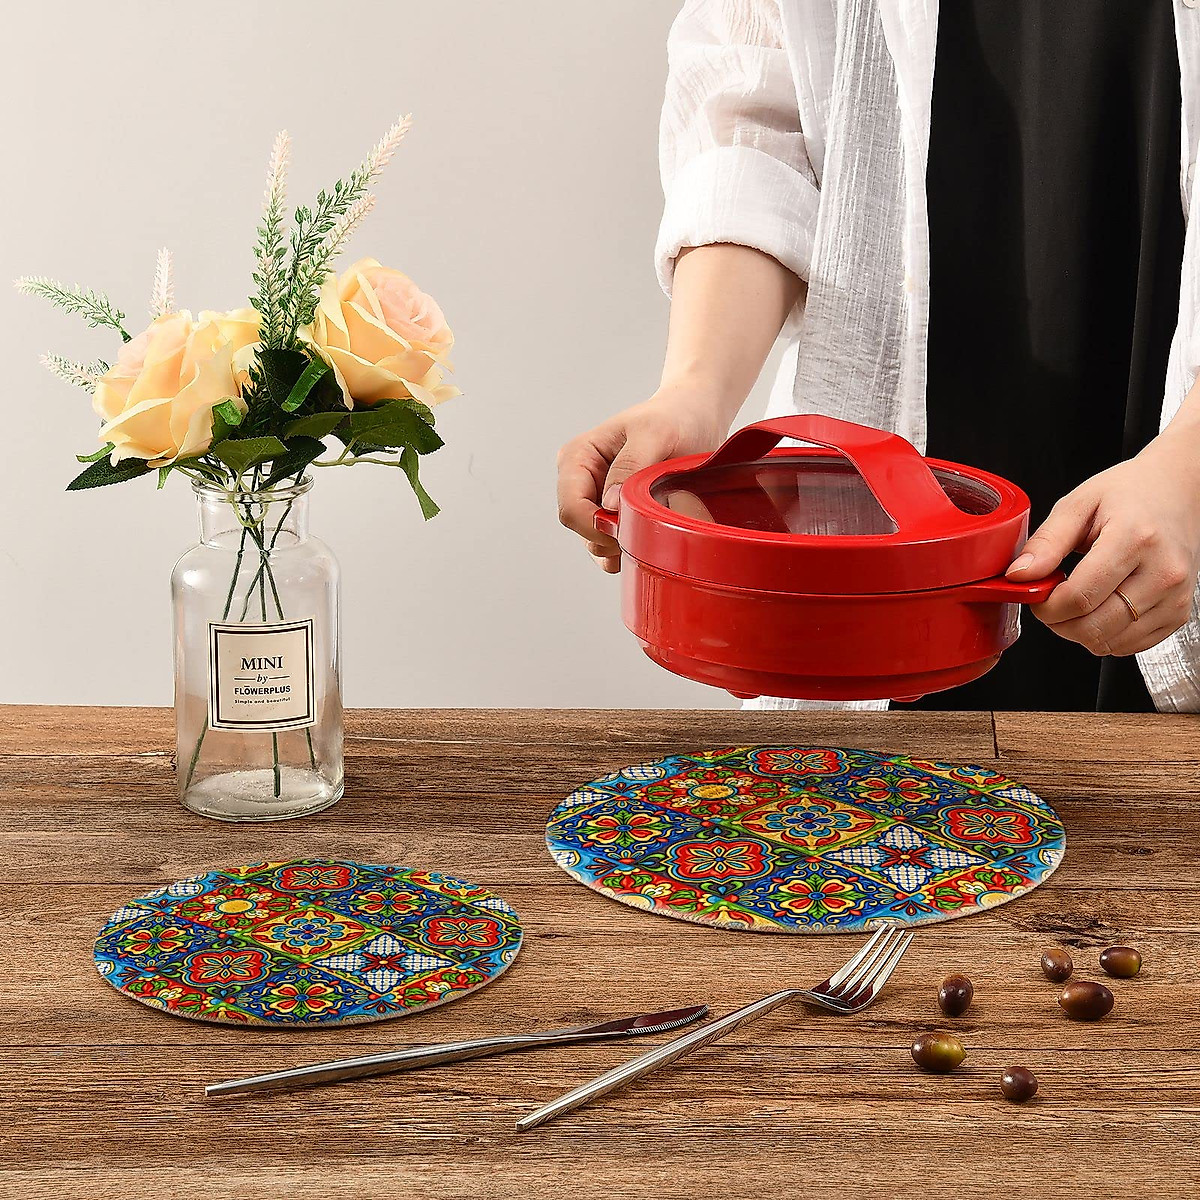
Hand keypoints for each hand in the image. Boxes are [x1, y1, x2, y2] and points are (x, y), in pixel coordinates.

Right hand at [556, 384, 730, 571]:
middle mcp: (582, 482)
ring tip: (657, 521)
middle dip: (614, 536)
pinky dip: (633, 548)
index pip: (571, 509)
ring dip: (626, 543)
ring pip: (598, 543)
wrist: (696, 417)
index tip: (631, 526)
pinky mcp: (617, 515)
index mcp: (578, 458)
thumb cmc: (674, 417)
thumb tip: (609, 505)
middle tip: (651, 523)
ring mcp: (598, 501)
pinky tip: (654, 533)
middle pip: (583, 530)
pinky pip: (615, 547)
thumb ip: (630, 465)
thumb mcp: (654, 433)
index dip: (597, 527)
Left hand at [1006, 428, 1199, 655]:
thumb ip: (1046, 542)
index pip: (1079, 597)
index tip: (1036, 595)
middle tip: (1051, 600)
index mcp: (1136, 538)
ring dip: (1080, 631)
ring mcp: (1176, 596)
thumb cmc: (1129, 494)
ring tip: (1077, 599)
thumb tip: (1019, 575)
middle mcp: (1163, 572)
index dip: (1046, 607)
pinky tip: (1101, 607)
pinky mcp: (1180, 613)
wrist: (1179, 492)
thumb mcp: (1078, 504)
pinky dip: (1106, 635)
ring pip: (1110, 643)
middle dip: (1058, 622)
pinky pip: (1130, 645)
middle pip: (1093, 627)